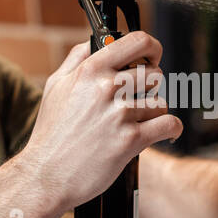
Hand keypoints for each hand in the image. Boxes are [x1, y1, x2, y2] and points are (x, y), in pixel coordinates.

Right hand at [21, 31, 182, 210]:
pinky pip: (169, 124)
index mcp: (91, 70)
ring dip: (154, 113)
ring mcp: (120, 114)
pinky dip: (170, 129)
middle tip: (139, 99)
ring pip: (161, 102)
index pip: (137, 42)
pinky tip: (163, 133)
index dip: (152, 47)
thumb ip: (76, 59)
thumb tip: (92, 42)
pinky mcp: (131, 140)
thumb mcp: (55, 86)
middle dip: (150, 88)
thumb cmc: (51, 133)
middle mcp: (106, 88)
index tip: (152, 56)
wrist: (46, 175)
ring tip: (138, 123)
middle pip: (154, 74)